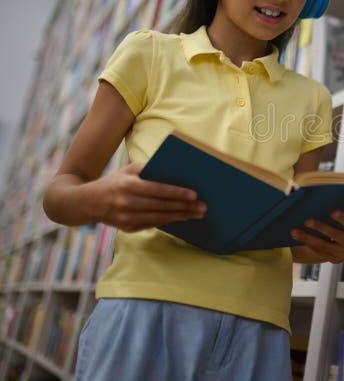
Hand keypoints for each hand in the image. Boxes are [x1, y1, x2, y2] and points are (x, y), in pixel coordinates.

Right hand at [86, 163, 206, 232]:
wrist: (86, 202)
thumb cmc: (114, 182)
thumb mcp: (128, 170)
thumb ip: (149, 170)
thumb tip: (175, 174)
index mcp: (127, 185)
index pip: (157, 190)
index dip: (176, 193)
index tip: (194, 194)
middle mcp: (126, 202)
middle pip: (162, 206)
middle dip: (184, 207)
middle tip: (203, 207)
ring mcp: (126, 218)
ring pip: (159, 218)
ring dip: (180, 216)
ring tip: (197, 213)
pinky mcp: (127, 228)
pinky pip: (153, 224)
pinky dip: (169, 221)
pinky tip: (182, 217)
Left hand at [290, 211, 343, 263]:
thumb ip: (339, 211)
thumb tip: (319, 199)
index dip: (343, 218)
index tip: (332, 211)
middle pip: (336, 236)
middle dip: (321, 228)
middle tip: (307, 221)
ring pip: (324, 246)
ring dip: (307, 238)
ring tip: (293, 231)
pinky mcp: (334, 259)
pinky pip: (318, 251)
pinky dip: (307, 243)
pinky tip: (296, 236)